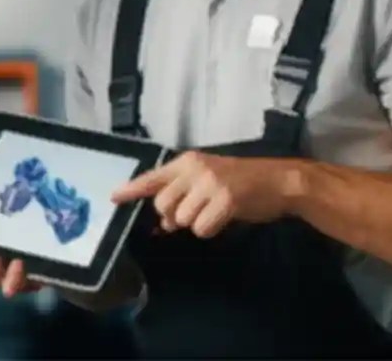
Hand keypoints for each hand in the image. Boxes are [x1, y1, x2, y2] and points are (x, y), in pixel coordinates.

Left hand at [111, 151, 302, 237]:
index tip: (114, 197)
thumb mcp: (206, 180)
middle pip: (163, 205)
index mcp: (187, 161)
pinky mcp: (225, 200)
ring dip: (196, 223)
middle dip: (174, 216)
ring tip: (215, 211)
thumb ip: (182, 195)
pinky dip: (211, 230)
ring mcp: (210, 183)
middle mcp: (195, 169)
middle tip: (194, 212)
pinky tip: (224, 217)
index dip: (132, 189)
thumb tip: (162, 223)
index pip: (152, 176)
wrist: (277, 181)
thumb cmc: (241, 182)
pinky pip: (202, 229)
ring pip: (182, 219)